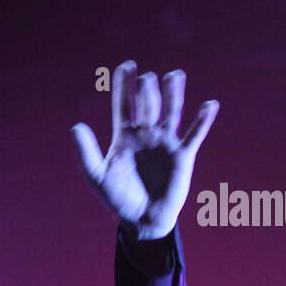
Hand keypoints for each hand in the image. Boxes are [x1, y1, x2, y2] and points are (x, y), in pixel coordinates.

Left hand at [72, 60, 218, 238]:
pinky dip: (203, 120)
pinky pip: (195, 134)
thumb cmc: (118, 198)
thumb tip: (75, 126)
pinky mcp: (183, 155)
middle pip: (147, 105)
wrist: (142, 220)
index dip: (123, 85)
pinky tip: (209, 105)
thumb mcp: (97, 176)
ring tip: (174, 75)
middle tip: (145, 80)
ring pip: (171, 112)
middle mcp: (146, 134)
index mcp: (124, 135)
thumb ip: (87, 151)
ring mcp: (165, 142)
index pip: (123, 105)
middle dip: (146, 91)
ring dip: (173, 94)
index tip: (126, 66)